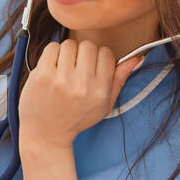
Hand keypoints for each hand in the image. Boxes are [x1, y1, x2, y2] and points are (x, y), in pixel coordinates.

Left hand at [18, 39, 142, 152]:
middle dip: (83, 53)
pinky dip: (52, 54)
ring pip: (70, 45)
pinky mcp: (42, 76)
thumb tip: (136, 58)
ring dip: (67, 53)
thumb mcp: (104, 105)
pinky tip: (52, 68)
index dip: (99, 58)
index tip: (92, 67)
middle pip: (89, 46)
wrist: (47, 134)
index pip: (106, 54)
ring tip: (64, 68)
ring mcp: (60, 80)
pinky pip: (52, 48)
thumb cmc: (76, 119)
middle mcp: (81, 85)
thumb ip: (119, 80)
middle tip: (76, 67)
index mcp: (99, 92)